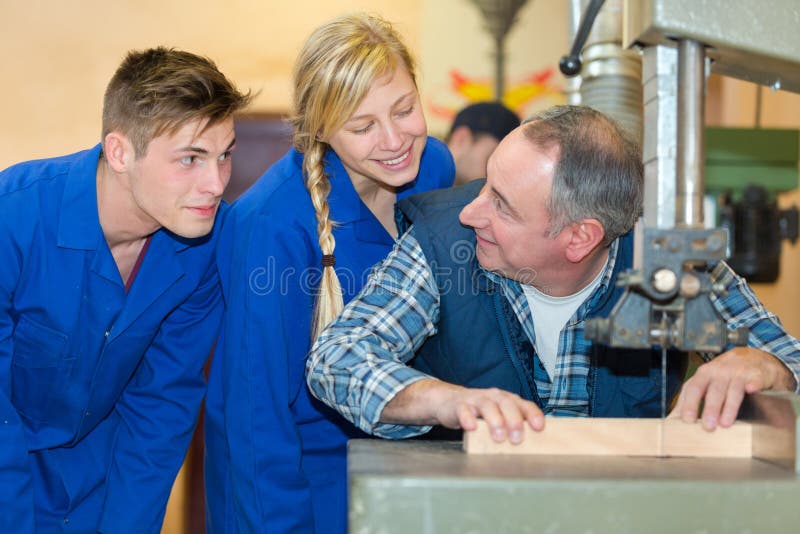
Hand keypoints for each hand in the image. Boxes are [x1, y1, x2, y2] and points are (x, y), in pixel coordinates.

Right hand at [381, 379, 544, 443]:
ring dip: (495, 421)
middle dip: (514, 421)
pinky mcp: (459, 405)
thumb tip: (533, 447)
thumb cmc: (480, 413)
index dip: (532, 414)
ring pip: (487, 406)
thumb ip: (512, 427)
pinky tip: (471, 428)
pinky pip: (463, 410)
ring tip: (498, 437)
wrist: (449, 402)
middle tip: (517, 439)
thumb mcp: (498, 417)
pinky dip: (467, 418)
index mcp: (506, 400)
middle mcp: (493, 397)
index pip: (523, 404)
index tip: (539, 427)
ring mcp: (476, 400)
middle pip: (507, 404)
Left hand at [670, 347, 796, 430]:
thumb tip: (672, 420)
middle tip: (708, 427)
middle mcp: (719, 371)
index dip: (690, 404)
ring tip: (725, 424)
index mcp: (704, 374)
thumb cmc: (725, 374)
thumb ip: (690, 399)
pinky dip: (753, 385)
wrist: (753, 358)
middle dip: (709, 408)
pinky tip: (751, 391)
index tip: (686, 421)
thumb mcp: (704, 383)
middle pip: (713, 390)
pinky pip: (754, 381)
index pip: (693, 389)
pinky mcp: (756, 375)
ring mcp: (738, 372)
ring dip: (729, 407)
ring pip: (732, 389)